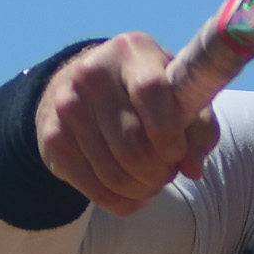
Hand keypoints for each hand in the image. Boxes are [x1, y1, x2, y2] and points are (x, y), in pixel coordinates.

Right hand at [36, 33, 220, 215]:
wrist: (84, 86)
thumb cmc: (147, 93)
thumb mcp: (179, 96)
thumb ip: (199, 127)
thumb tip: (193, 168)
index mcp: (132, 52)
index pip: (150, 91)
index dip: (167, 131)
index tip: (177, 153)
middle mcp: (92, 73)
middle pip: (131, 143)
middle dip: (158, 171)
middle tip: (168, 173)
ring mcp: (67, 106)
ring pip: (113, 172)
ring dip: (142, 189)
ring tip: (153, 183)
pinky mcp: (53, 138)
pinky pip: (93, 187)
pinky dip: (121, 201)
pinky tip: (134, 194)